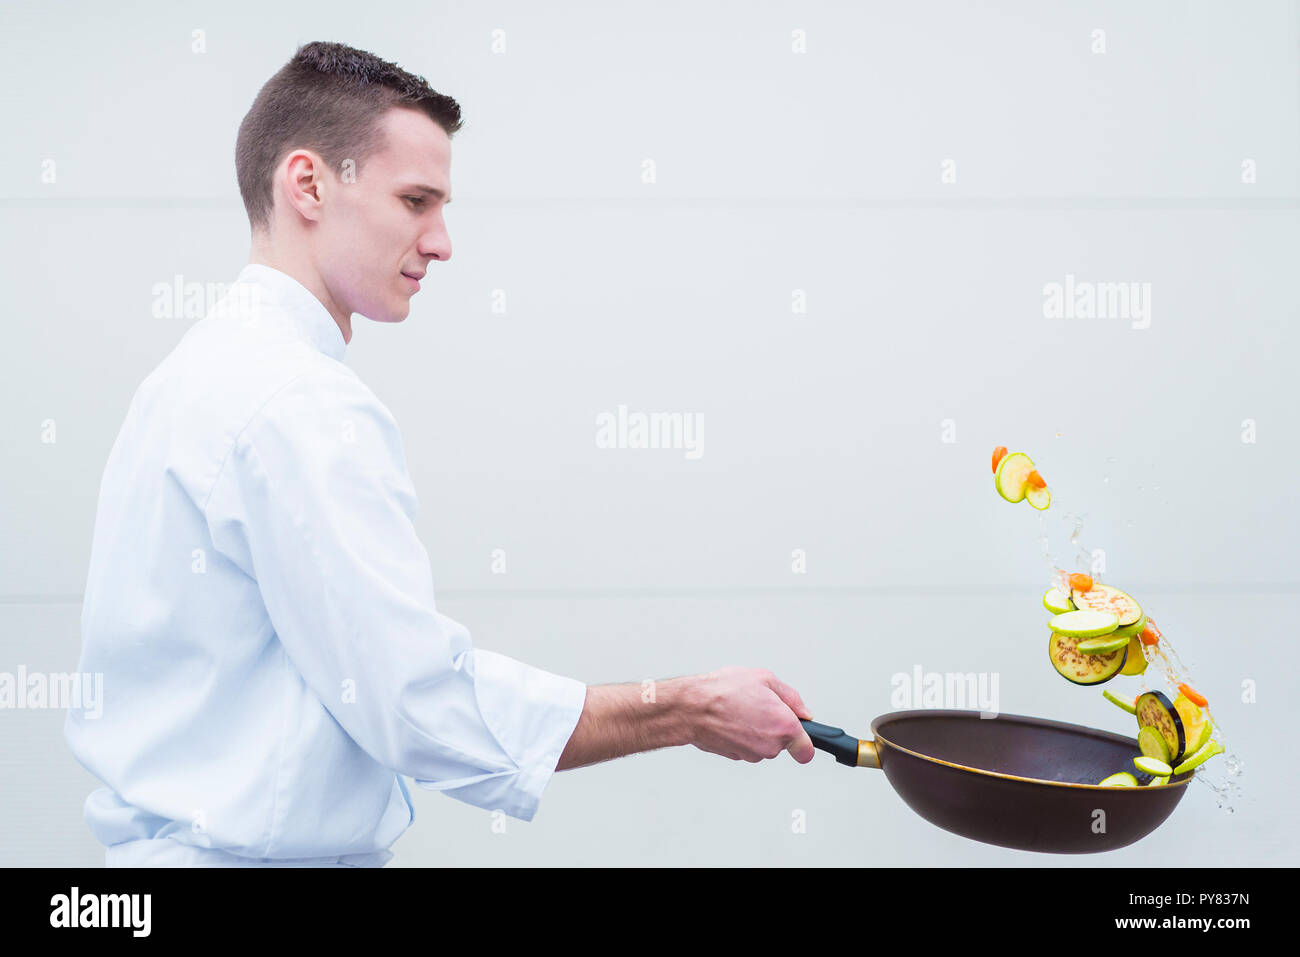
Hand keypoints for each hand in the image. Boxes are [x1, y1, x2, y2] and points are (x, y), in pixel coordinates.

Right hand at [685, 666, 815, 763]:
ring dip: (756, 730)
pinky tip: (730, 719)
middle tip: (758, 706)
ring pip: (763, 745)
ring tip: (740, 709)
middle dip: (774, 726)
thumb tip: (803, 711)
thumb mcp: (764, 678)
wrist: (691, 708)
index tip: (802, 738)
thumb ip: (790, 697)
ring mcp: (752, 754)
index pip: (806, 749)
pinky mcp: (736, 757)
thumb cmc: (723, 691)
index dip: (804, 742)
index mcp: (784, 726)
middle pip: (782, 742)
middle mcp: (770, 745)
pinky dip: (741, 736)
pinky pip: (746, 747)